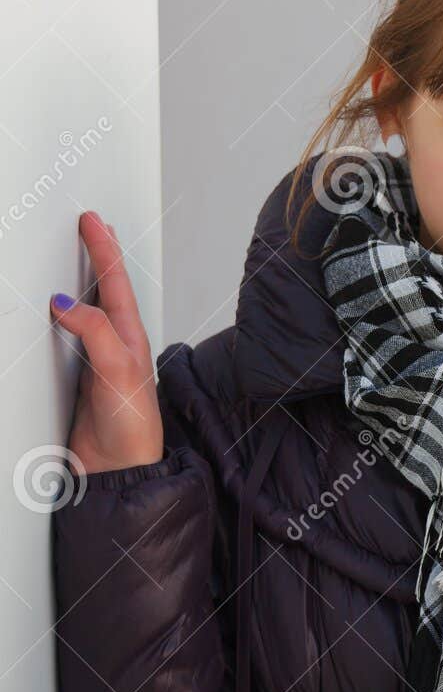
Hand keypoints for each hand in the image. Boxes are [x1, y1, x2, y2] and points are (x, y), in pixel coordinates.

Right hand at [49, 211, 163, 474]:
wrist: (120, 470)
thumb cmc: (133, 426)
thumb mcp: (117, 370)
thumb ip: (95, 333)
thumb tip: (66, 300)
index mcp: (130, 337)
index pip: (114, 283)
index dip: (103, 250)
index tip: (92, 221)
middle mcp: (116, 345)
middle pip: (106, 290)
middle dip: (99, 256)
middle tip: (92, 225)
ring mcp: (98, 360)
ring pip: (89, 310)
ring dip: (86, 280)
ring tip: (83, 253)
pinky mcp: (80, 378)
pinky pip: (70, 336)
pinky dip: (64, 315)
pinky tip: (59, 311)